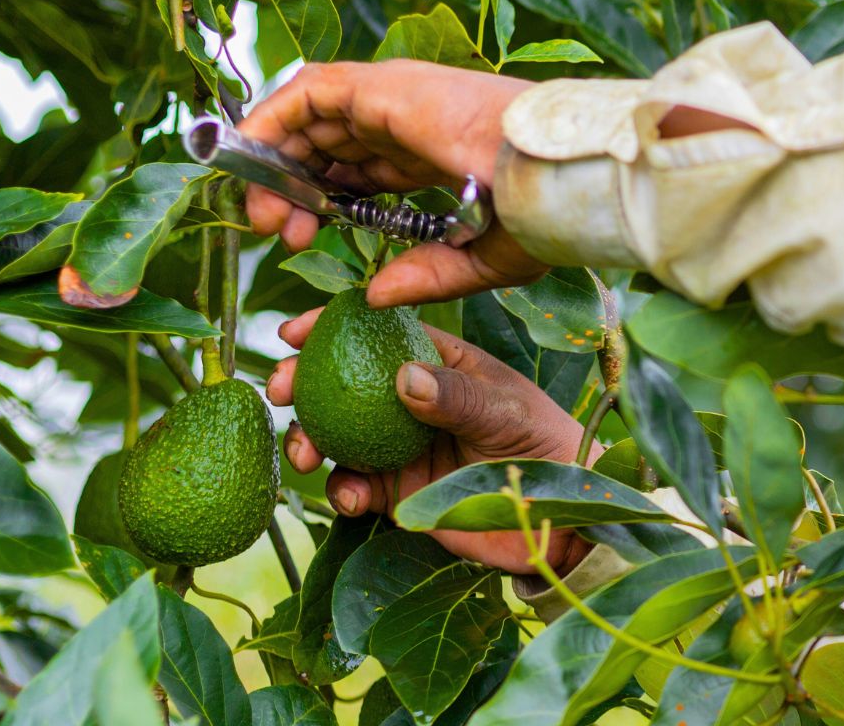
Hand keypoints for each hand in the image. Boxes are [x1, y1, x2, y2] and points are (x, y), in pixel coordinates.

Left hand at [240, 60, 548, 307]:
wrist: (553, 178)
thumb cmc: (537, 217)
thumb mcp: (477, 260)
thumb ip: (426, 275)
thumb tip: (373, 296)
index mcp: (430, 156)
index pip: (359, 169)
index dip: (322, 201)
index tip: (302, 239)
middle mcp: (405, 123)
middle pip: (326, 146)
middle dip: (291, 188)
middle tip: (276, 233)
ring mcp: (391, 100)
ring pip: (309, 119)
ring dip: (275, 162)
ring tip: (264, 212)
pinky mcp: (379, 86)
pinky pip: (306, 93)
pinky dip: (271, 120)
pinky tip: (255, 159)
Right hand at [265, 307, 600, 575]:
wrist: (563, 517)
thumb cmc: (546, 445)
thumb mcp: (506, 413)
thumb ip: (457, 397)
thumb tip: (403, 377)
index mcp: (437, 361)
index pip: (376, 332)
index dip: (329, 327)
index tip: (292, 330)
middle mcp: (411, 400)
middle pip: (342, 382)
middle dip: (302, 383)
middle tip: (280, 391)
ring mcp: (401, 445)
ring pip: (338, 435)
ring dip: (310, 439)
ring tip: (304, 452)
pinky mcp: (399, 492)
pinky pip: (356, 487)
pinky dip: (342, 490)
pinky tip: (348, 496)